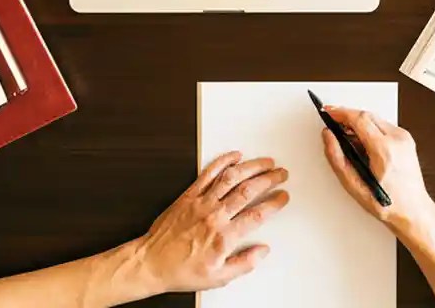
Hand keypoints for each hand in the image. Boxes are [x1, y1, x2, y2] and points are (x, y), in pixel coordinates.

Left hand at [132, 151, 288, 294]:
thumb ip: (244, 264)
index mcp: (223, 237)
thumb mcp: (218, 278)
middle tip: (280, 174)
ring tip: (265, 162)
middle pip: (248, 190)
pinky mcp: (188, 195)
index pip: (257, 215)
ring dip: (251, 167)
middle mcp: (214, 216)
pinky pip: (208, 173)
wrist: (151, 262)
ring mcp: (200, 202)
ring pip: (231, 177)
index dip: (274, 203)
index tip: (283, 197)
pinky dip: (222, 161)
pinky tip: (234, 156)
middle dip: (269, 179)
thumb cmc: (181, 270)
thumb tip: (262, 252)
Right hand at [321, 106, 431, 227]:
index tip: (328, 112)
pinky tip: (363, 144)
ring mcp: (404, 138)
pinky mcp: (406, 139)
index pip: (359, 119)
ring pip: (375, 118)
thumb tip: (329, 138)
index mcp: (385, 150)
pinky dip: (370, 130)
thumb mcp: (355, 186)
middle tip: (334, 124)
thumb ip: (338, 158)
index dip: (340, 112)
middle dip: (347, 116)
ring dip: (358, 123)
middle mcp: (398, 140)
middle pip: (367, 115)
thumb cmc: (388, 203)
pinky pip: (383, 126)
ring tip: (348, 139)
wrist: (413, 210)